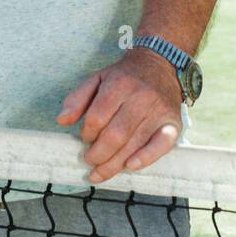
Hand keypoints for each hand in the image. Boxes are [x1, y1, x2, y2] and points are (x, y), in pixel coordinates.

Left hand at [57, 48, 182, 183]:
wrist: (160, 64)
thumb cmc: (125, 76)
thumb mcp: (97, 78)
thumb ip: (77, 98)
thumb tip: (62, 120)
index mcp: (119, 84)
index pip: (97, 117)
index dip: (87, 134)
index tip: (85, 140)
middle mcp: (141, 97)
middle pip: (115, 135)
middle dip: (98, 154)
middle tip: (89, 161)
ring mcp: (158, 111)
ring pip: (133, 144)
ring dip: (114, 164)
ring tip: (100, 172)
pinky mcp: (173, 122)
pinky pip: (162, 144)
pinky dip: (146, 158)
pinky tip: (130, 166)